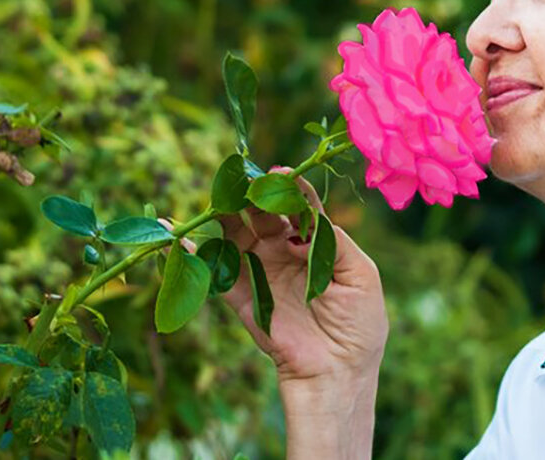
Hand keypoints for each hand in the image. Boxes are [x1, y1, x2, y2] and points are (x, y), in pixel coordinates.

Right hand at [165, 167, 388, 385]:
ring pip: (239, 235)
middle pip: (265, 215)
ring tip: (216, 196)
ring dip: (226, 214)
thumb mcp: (361, 274)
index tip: (280, 172)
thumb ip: (334, 242)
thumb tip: (301, 226)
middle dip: (254, 194)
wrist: (337, 372)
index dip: (291, 188)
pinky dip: (198, 252)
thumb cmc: (360, 324)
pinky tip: (183, 234)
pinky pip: (218, 272)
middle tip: (243, 179)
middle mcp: (287, 253)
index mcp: (318, 244)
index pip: (301, 208)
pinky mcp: (243, 298)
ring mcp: (263, 273)